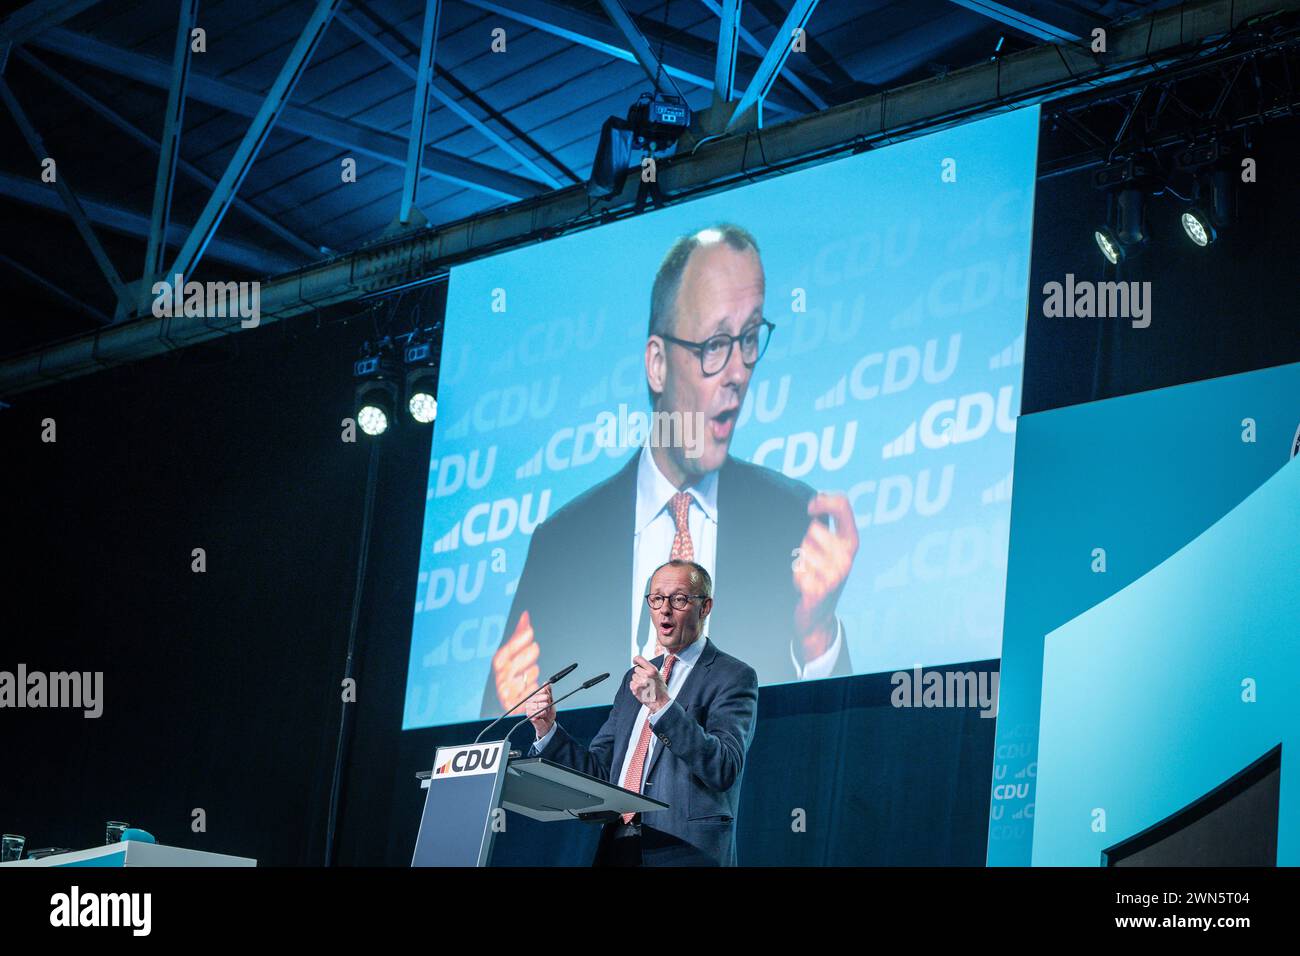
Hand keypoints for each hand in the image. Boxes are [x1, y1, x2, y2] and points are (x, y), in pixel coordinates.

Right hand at [493, 610, 539, 712]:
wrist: (515, 701)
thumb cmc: (516, 674)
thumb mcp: (517, 654)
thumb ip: (520, 634)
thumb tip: (525, 615)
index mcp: (499, 665)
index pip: (506, 650)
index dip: (518, 640)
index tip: (529, 632)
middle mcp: (500, 679)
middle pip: (517, 663)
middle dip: (528, 654)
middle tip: (534, 649)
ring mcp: (507, 693)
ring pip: (527, 677)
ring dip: (532, 674)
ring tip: (530, 673)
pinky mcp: (516, 706)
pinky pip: (532, 693)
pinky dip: (535, 688)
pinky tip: (532, 686)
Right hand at [526, 682, 555, 738]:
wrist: (548, 724)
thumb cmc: (548, 712)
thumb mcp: (551, 701)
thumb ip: (549, 692)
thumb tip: (546, 683)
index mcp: (534, 696)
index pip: (540, 690)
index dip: (545, 693)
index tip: (549, 697)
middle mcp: (529, 701)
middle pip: (539, 697)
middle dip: (546, 702)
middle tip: (547, 706)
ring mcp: (528, 708)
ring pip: (539, 705)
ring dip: (545, 709)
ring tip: (545, 712)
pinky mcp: (529, 715)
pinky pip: (537, 712)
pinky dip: (543, 714)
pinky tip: (543, 715)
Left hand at [629, 656, 670, 711]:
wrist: (660, 702)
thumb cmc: (660, 690)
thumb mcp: (659, 676)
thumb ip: (650, 669)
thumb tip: (642, 665)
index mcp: (652, 670)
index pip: (640, 659)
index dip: (636, 659)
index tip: (634, 661)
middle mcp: (646, 674)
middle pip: (636, 669)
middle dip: (639, 673)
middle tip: (645, 680)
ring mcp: (640, 681)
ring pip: (634, 676)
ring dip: (637, 680)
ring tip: (644, 686)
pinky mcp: (635, 688)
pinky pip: (631, 683)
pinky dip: (635, 686)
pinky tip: (641, 689)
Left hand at [792, 493, 858, 662]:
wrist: (816, 619)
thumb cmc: (819, 577)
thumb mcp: (829, 549)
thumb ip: (825, 523)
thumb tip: (816, 497)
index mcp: (850, 541)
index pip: (842, 505)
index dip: (823, 500)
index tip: (809, 508)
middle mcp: (846, 556)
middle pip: (811, 527)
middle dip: (802, 540)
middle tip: (806, 559)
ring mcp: (835, 574)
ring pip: (800, 549)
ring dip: (796, 560)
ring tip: (804, 572)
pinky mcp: (819, 590)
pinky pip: (795, 570)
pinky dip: (792, 577)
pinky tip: (799, 586)